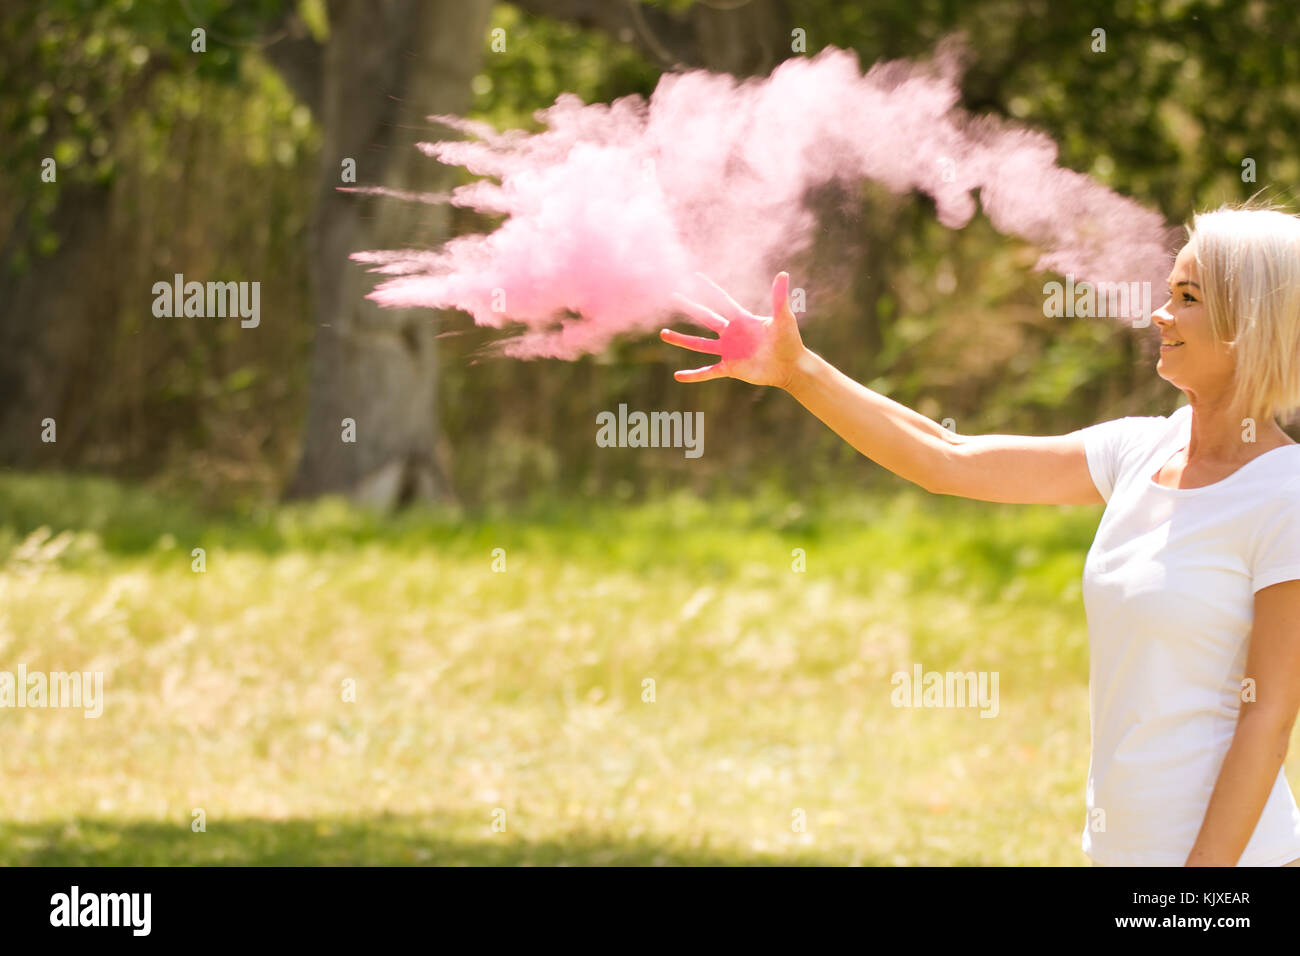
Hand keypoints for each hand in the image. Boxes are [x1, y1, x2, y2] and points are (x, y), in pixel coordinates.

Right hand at [660, 271, 806, 389]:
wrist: (791, 367)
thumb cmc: (790, 341)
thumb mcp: (783, 318)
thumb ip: (779, 297)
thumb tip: (783, 273)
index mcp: (742, 319)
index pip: (722, 300)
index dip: (709, 288)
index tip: (696, 277)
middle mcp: (731, 334)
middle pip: (705, 317)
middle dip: (689, 307)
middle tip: (674, 297)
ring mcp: (728, 351)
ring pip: (699, 344)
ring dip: (681, 339)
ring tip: (663, 334)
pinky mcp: (730, 368)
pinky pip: (707, 371)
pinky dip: (693, 375)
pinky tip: (678, 376)